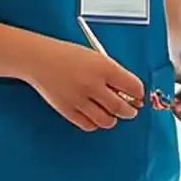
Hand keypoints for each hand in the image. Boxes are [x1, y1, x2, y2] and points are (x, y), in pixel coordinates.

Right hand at [22, 39, 144, 131]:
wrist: (40, 59)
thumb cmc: (68, 55)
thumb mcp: (96, 57)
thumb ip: (113, 73)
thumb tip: (128, 91)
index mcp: (104, 68)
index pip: (133, 87)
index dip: (139, 94)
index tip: (139, 96)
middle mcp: (94, 85)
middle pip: (121, 107)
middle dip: (130, 111)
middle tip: (131, 110)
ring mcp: (80, 99)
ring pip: (106, 120)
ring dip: (113, 119)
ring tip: (112, 114)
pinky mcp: (67, 110)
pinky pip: (88, 125)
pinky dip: (95, 123)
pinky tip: (95, 115)